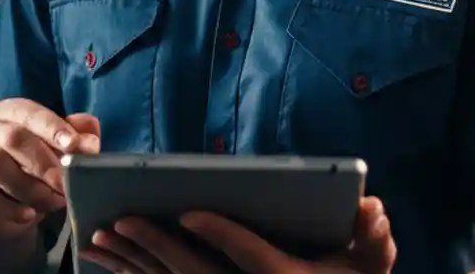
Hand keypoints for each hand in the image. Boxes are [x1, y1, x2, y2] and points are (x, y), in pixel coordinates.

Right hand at [0, 98, 100, 241]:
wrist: (4, 210)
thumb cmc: (35, 171)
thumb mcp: (58, 153)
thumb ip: (76, 140)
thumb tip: (90, 139)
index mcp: (8, 112)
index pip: (29, 111)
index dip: (53, 126)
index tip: (75, 145)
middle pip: (12, 136)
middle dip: (44, 161)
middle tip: (65, 183)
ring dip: (29, 186)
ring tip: (52, 201)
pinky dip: (10, 208)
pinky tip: (29, 215)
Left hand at [80, 196, 395, 273]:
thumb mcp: (369, 267)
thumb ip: (375, 240)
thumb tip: (373, 207)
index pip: (249, 256)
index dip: (220, 233)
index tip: (189, 211)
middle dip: (154, 247)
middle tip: (120, 220)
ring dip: (131, 263)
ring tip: (99, 236)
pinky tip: (109, 257)